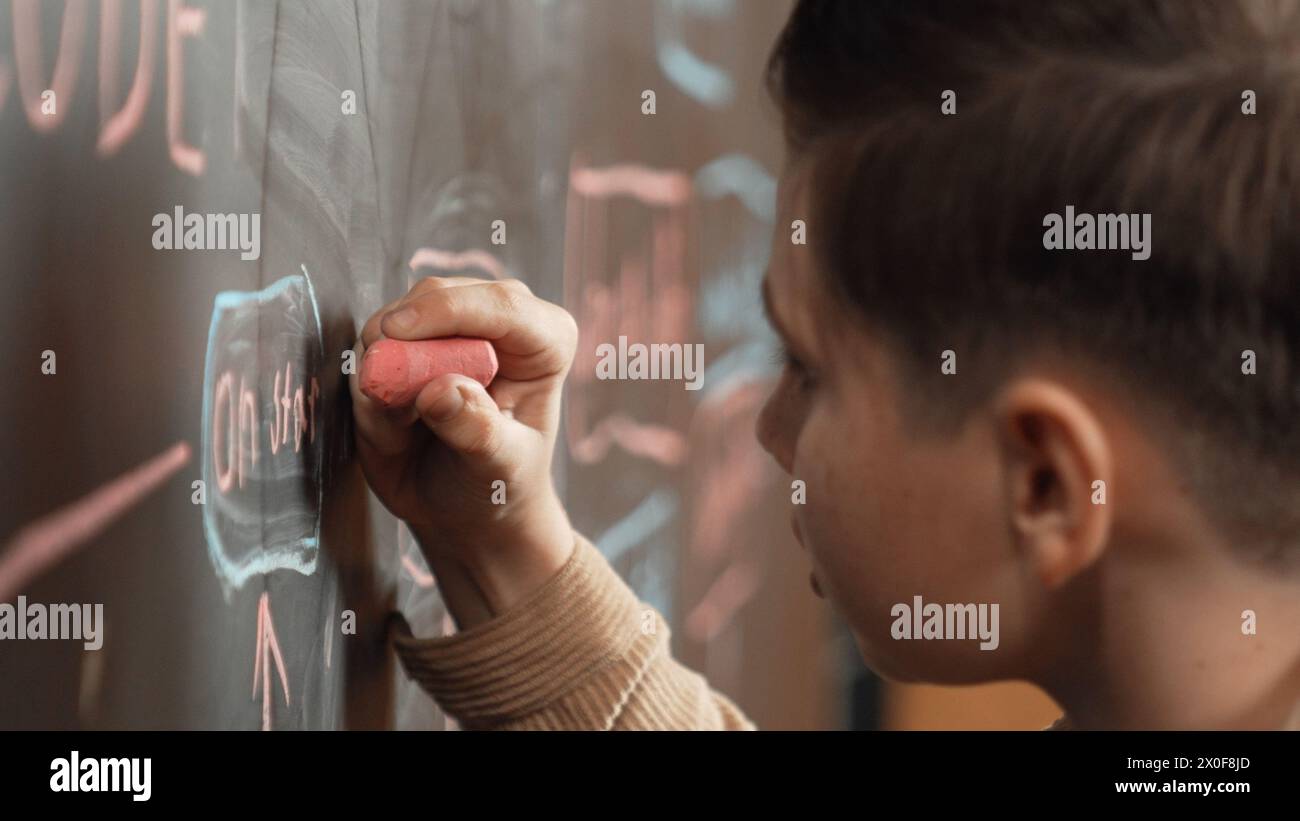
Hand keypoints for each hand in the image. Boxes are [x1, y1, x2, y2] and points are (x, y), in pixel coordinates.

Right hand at [350, 276, 579, 621]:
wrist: (464, 509)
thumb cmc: (498, 486)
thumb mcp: (498, 468)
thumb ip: (476, 430)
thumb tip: (441, 389)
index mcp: (545, 340)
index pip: (502, 304)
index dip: (446, 311)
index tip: (396, 332)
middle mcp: (498, 321)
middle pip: (437, 297)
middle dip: (403, 342)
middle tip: (394, 407)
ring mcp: (449, 326)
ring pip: (393, 319)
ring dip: (383, 373)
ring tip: (406, 431)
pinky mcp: (408, 342)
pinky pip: (370, 348)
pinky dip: (370, 387)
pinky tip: (395, 426)